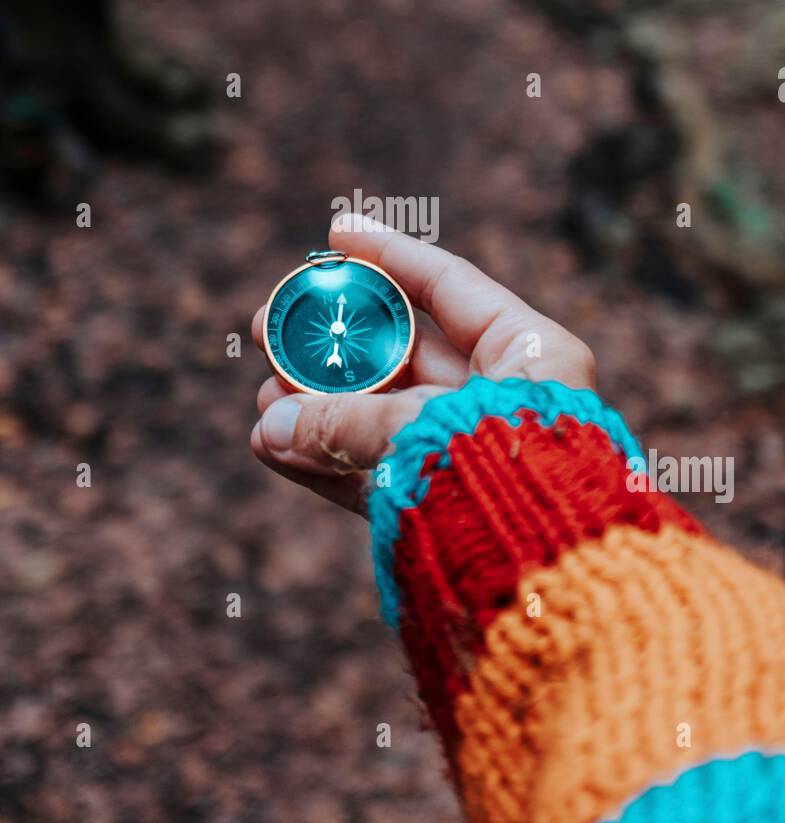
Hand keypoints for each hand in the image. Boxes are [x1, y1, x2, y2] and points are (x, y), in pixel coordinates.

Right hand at [251, 213, 595, 515]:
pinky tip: (272, 448)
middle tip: (268, 327)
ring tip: (263, 398)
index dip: (389, 256)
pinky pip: (378, 474)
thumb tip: (268, 424)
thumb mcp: (426, 429)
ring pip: (382, 416)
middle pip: (402, 354)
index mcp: (531, 357)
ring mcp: (473, 455)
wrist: (559, 589)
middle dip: (332, 343)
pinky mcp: (448, 510)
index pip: (450, 286)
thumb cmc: (515, 483)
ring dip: (319, 407)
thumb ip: (349, 423)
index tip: (336, 232)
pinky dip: (328, 462)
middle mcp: (502, 401)